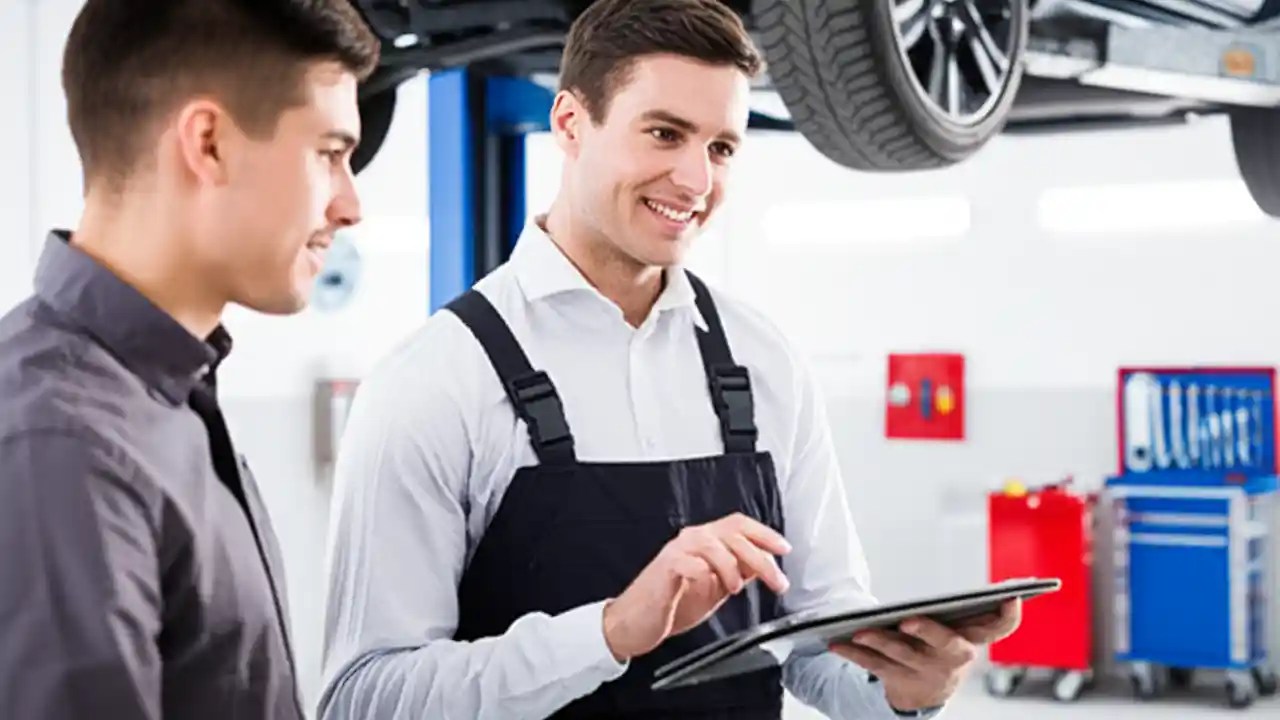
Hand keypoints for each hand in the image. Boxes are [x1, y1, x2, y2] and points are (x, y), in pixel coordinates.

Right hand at [602, 513, 791, 661]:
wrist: (634, 623)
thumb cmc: (672, 604)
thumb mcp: (715, 587)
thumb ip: (737, 572)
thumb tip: (765, 564)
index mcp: (704, 541)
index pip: (739, 524)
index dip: (764, 534)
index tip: (784, 549)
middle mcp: (691, 540)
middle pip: (733, 534)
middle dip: (761, 558)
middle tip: (777, 581)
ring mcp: (677, 551)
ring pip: (715, 545)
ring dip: (733, 568)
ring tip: (735, 589)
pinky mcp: (665, 568)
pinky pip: (691, 563)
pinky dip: (707, 574)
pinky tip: (711, 587)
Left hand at [829, 599, 1021, 711]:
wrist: (926, 691)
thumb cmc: (942, 645)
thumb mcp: (959, 628)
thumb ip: (974, 611)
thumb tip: (999, 589)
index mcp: (972, 638)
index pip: (999, 627)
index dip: (1008, 614)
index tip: (1012, 595)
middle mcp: (954, 658)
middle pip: (946, 645)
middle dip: (929, 632)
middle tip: (908, 620)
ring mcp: (926, 672)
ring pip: (903, 656)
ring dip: (880, 643)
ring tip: (858, 631)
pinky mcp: (900, 681)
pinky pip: (874, 666)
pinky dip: (854, 653)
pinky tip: (836, 642)